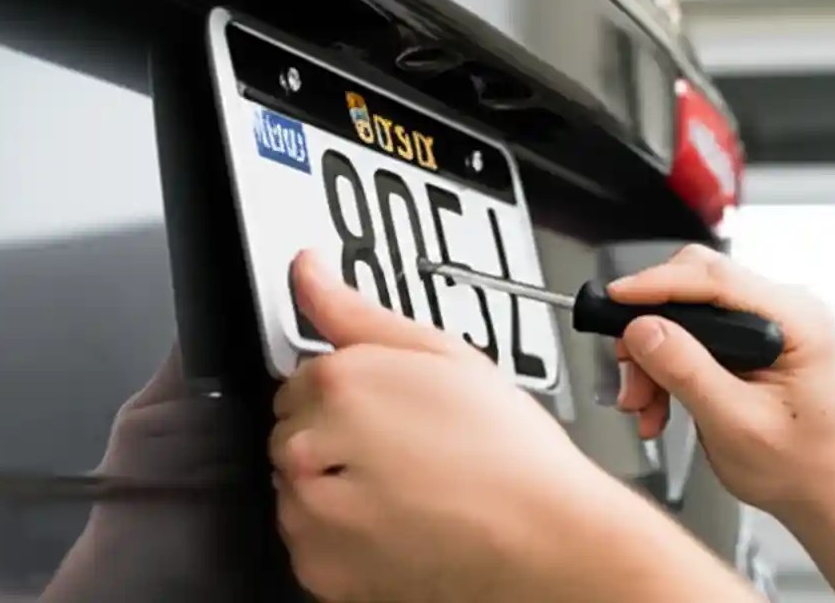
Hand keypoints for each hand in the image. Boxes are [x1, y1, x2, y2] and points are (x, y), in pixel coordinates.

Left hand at [271, 251, 715, 602]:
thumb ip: (357, 311)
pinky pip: (306, 540)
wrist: (541, 541)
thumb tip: (308, 269)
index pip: (305, 374)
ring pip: (294, 484)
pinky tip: (391, 522)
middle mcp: (309, 446)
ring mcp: (310, 512)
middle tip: (404, 446)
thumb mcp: (444, 355)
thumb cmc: (508, 454)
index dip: (353, 389)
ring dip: (331, 484)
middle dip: (336, 433)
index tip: (387, 405)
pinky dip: (336, 535)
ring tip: (404, 486)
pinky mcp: (318, 566)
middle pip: (294, 428)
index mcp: (339, 383)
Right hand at [609, 244, 834, 516]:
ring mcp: (762, 321)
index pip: (716, 278)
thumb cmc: (797, 463)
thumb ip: (688, 372)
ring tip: (642, 404)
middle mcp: (782, 309)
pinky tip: (657, 403)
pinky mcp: (743, 337)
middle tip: (627, 371)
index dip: (658, 284)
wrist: (819, 490)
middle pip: (693, 286)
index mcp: (796, 320)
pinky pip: (688, 333)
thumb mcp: (735, 423)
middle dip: (650, 329)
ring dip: (651, 357)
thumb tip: (641, 328)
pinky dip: (663, 366)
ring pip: (683, 311)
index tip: (616, 299)